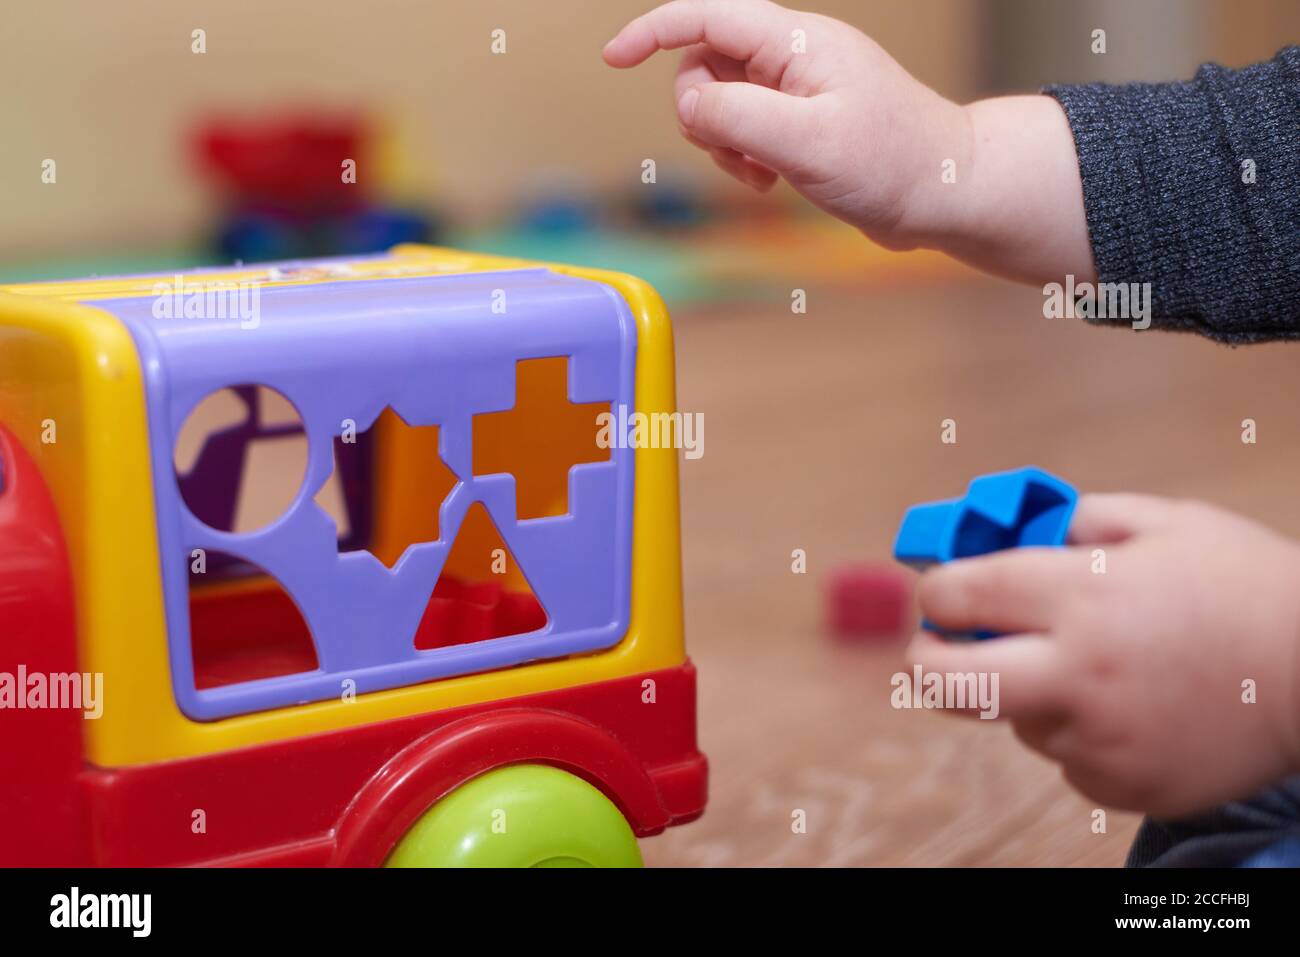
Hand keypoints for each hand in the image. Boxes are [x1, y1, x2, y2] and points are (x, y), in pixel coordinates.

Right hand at [604, 0, 1094, 282]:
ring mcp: (800, 89)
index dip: (654, 32)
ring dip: (724, 143)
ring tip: (762, 174)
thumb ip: (736, 116)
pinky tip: (771, 180)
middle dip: (702, 114)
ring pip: (723, 102)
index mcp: (798, 42)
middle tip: (737, 155)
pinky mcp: (805, 122)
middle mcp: (796, 56)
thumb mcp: (806, 142)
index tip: (613, 58)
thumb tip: (688, 105)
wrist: (949, 193)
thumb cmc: (895, 164)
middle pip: (706, 66)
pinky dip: (744, 156)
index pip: (708, 17)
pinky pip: (748, 128)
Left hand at [909, 494, 1299, 817]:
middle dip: (928, 660)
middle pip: (947, 683)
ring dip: (1029, 694)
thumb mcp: (1163, 520)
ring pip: (1015, 721)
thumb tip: (1009, 530)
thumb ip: (1077, 521)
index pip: (960, 596)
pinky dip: (1078, 732)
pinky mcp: (1123, 785)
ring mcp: (1099, 739)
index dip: (936, 592)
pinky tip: (1132, 707)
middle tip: (935, 649)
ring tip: (1100, 668)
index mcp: (1082, 596)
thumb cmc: (1246, 585)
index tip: (938, 594)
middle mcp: (1078, 673)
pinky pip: (1066, 757)